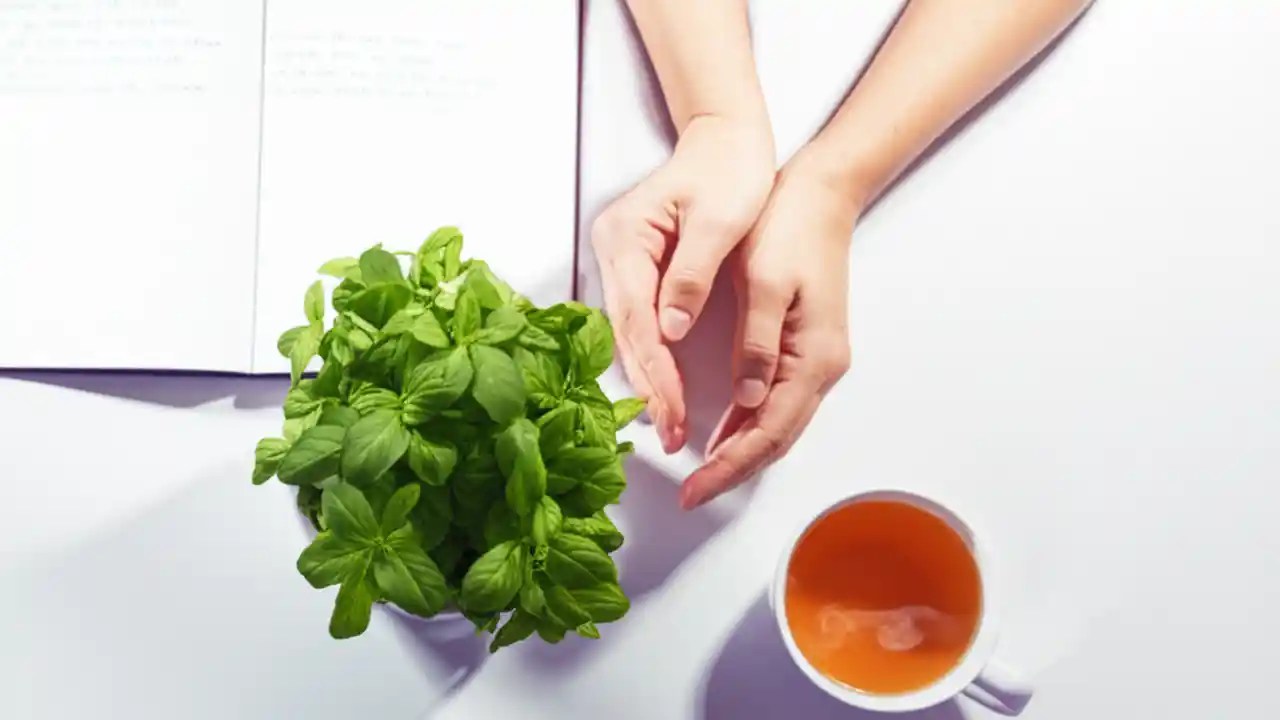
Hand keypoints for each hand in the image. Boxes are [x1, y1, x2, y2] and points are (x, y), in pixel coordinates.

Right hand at [591, 115, 774, 451]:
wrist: (726, 136)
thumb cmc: (728, 169)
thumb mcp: (720, 221)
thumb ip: (692, 276)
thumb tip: (671, 332)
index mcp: (628, 237)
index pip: (637, 319)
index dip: (656, 371)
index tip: (673, 412)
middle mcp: (613, 251)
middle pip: (626, 333)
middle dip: (649, 387)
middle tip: (671, 434)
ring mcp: (619, 260)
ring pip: (629, 333)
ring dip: (649, 379)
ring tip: (670, 424)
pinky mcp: (634, 267)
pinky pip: (638, 323)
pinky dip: (652, 357)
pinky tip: (665, 388)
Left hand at [681, 154, 858, 508]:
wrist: (819, 194)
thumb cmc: (790, 229)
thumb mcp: (766, 283)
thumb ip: (757, 343)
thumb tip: (748, 398)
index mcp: (814, 356)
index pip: (769, 430)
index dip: (730, 464)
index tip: (695, 487)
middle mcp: (822, 367)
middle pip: (777, 438)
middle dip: (734, 470)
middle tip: (692, 494)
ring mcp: (817, 360)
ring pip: (778, 425)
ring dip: (741, 452)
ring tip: (702, 474)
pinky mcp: (805, 348)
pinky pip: (777, 402)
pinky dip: (750, 425)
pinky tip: (725, 434)